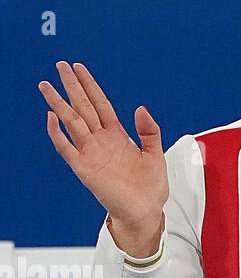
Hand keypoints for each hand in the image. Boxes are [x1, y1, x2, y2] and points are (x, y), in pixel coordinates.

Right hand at [39, 61, 168, 254]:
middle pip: (83, 107)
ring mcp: (91, 153)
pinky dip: (58, 134)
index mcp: (118, 135)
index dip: (90, 85)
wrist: (145, 211)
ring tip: (47, 86)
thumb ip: (149, 130)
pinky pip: (67, 148)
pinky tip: (52, 117)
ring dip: (59, 104)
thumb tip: (140, 108)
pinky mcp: (85, 169)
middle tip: (60, 66)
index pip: (100, 104)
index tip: (80, 68)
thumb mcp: (155, 152)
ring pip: (72, 123)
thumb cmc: (150, 186)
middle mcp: (101, 141)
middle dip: (72, 86)